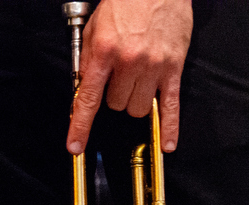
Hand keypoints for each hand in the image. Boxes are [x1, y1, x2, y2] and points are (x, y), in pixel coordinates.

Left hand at [66, 0, 193, 154]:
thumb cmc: (127, 2)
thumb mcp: (95, 27)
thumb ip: (88, 59)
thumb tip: (82, 88)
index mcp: (105, 51)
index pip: (88, 99)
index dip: (80, 126)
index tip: (75, 145)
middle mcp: (129, 61)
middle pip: (116, 105)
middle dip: (115, 95)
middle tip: (120, 75)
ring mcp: (153, 66)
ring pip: (138, 108)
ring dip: (135, 101)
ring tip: (138, 79)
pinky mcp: (174, 68)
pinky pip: (170, 106)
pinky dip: (169, 128)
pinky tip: (167, 144)